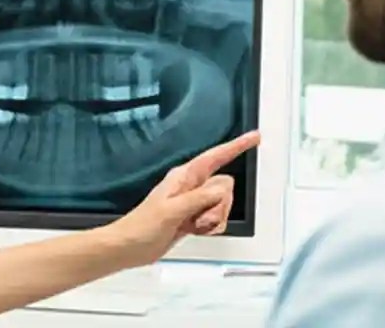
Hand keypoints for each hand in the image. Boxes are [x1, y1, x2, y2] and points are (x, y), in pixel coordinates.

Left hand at [103, 130, 260, 267]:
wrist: (130, 247)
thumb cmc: (142, 226)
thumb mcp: (171, 210)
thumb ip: (198, 199)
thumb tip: (220, 190)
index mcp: (184, 176)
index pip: (216, 156)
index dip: (236, 146)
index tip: (254, 137)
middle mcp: (191, 186)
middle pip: (225, 187)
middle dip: (219, 206)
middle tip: (198, 219)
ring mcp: (194, 202)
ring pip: (223, 204)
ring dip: (213, 219)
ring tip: (192, 225)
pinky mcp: (195, 217)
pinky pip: (217, 219)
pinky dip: (210, 228)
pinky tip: (193, 230)